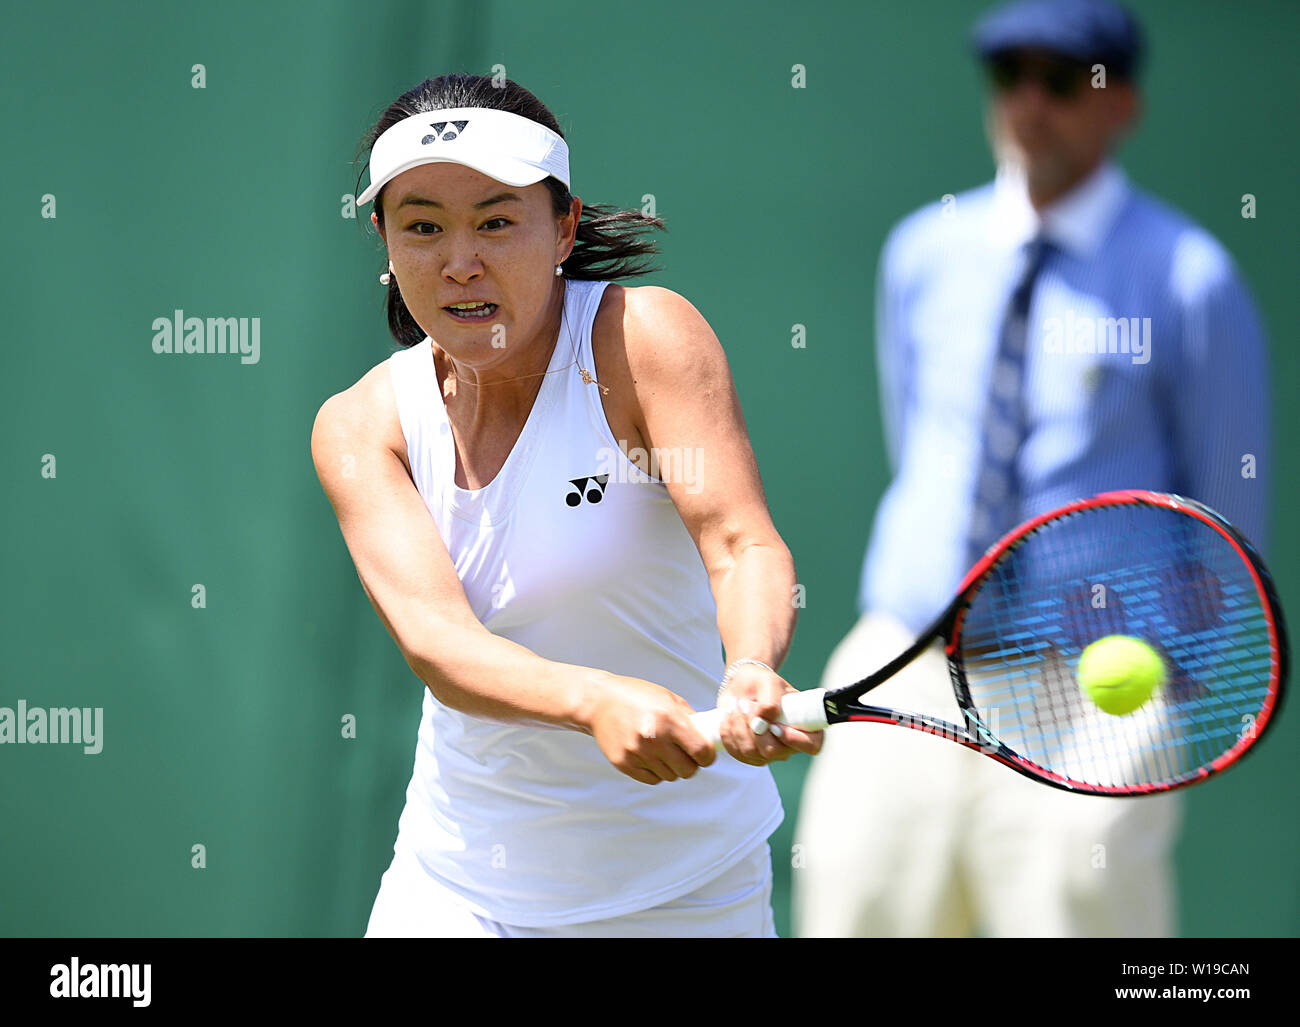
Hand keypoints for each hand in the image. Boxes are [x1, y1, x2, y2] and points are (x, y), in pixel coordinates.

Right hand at [585, 674, 716, 785]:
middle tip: (686, 755)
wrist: (599, 701)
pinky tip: (651, 757)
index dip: (708, 757)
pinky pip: (652, 780)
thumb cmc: (636, 696)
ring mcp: (637, 753)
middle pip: (688, 771)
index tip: (705, 755)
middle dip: (691, 765)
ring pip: (670, 777)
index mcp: (670, 719)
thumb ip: (690, 718)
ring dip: (672, 768)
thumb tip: (709, 738)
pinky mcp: (624, 764)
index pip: (701, 752)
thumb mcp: (668, 698)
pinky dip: (656, 772)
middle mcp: (654, 738)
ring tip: (664, 752)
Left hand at [718, 663, 823, 765]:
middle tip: (745, 704)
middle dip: (753, 727)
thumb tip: (762, 723)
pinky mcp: (748, 755)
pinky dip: (727, 732)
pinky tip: (728, 716)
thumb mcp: (768, 683)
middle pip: (773, 751)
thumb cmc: (761, 682)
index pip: (812, 745)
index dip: (795, 740)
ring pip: (750, 751)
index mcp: (804, 725)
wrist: (742, 685)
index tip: (775, 725)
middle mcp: (789, 744)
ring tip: (736, 705)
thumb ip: (770, 701)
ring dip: (738, 725)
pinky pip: (735, 751)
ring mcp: (768, 752)